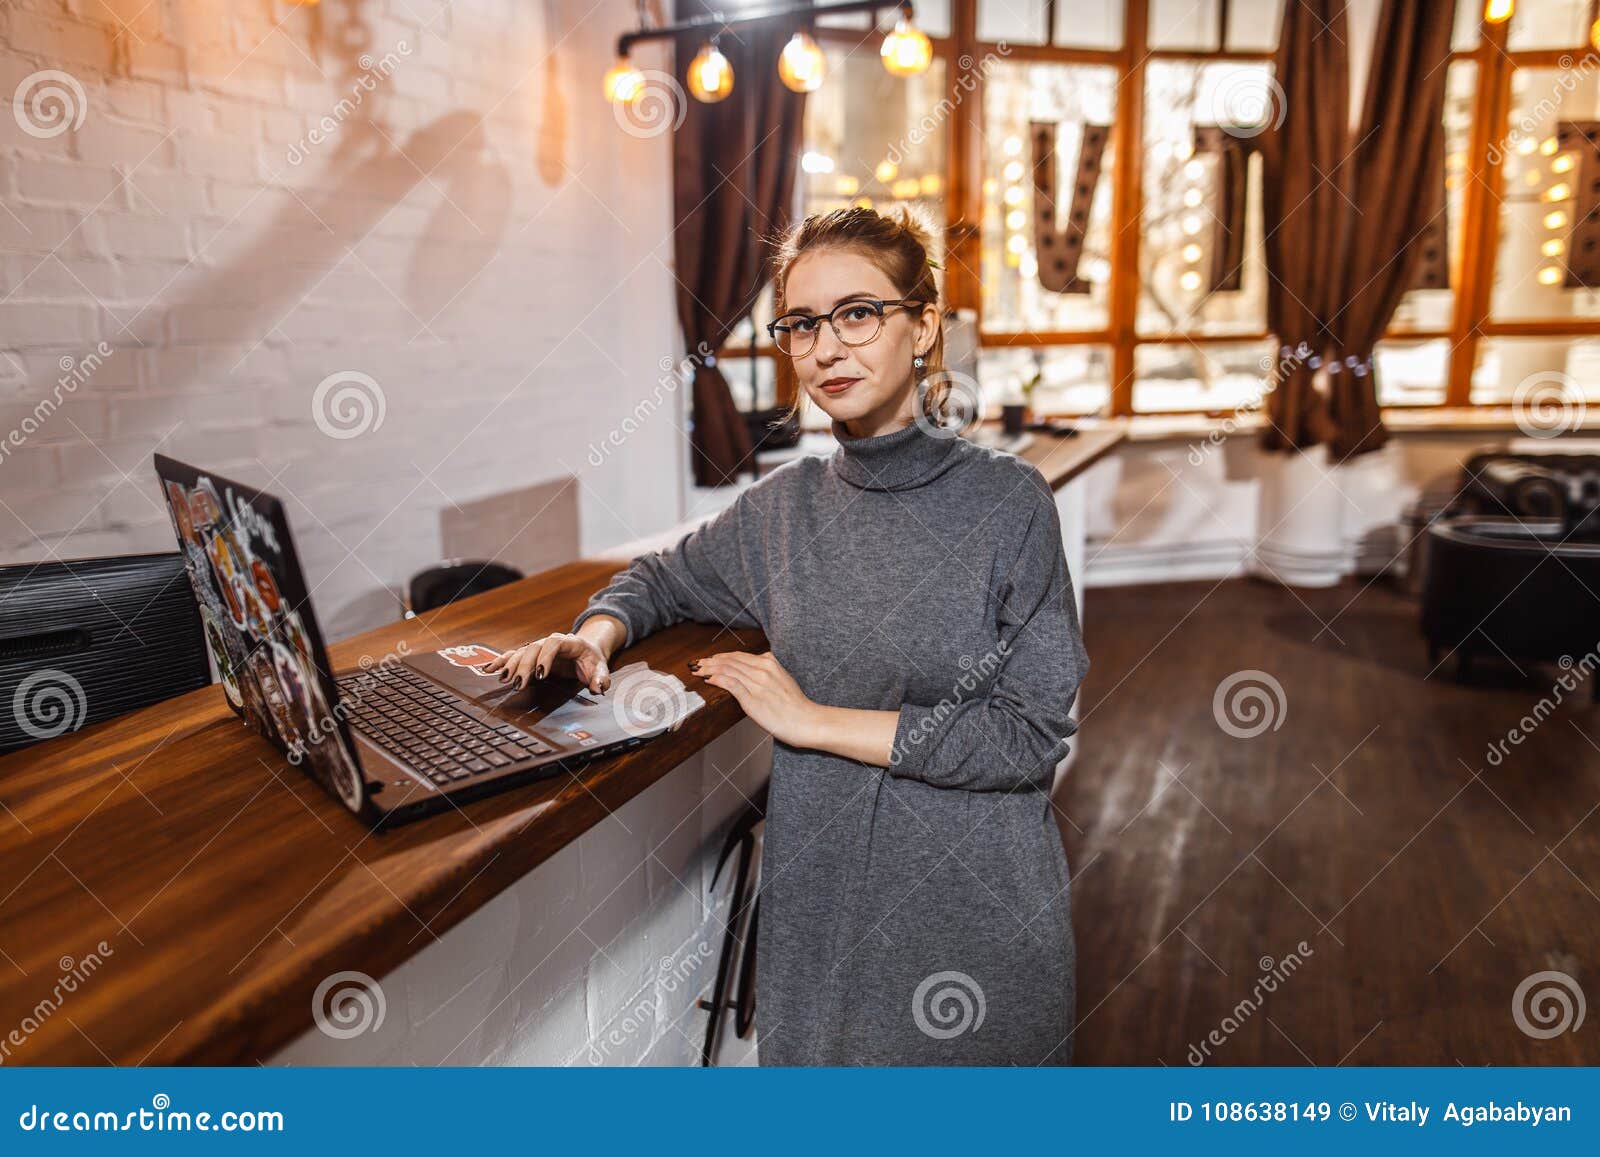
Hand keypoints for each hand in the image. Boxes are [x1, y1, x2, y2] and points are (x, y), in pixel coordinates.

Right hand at [483, 632, 610, 694]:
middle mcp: (550, 642)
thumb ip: (601, 677)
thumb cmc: (592, 660)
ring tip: (503, 679)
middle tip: (518, 683)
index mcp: (568, 642)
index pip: (553, 644)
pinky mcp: (531, 655)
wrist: (587, 650)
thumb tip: (599, 687)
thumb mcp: (601, 668)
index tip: (540, 674)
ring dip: (510, 664)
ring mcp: (539, 647)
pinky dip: (501, 661)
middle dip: (524, 665)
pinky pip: (513, 655)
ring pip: (521, 651)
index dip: (545, 657)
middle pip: (533, 648)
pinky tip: (489, 669)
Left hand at [690, 650, 819, 747]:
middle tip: (697, 663)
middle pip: (729, 661)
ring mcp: (756, 683)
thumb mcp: (783, 679)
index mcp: (769, 663)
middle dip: (710, 661)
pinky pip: (730, 683)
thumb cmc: (796, 705)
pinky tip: (708, 680)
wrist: (806, 721)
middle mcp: (762, 669)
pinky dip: (717, 679)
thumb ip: (768, 671)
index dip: (721, 656)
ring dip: (709, 669)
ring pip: (727, 670)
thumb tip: (754, 668)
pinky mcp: (752, 699)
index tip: (710, 659)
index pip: (738, 656)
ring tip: (697, 670)